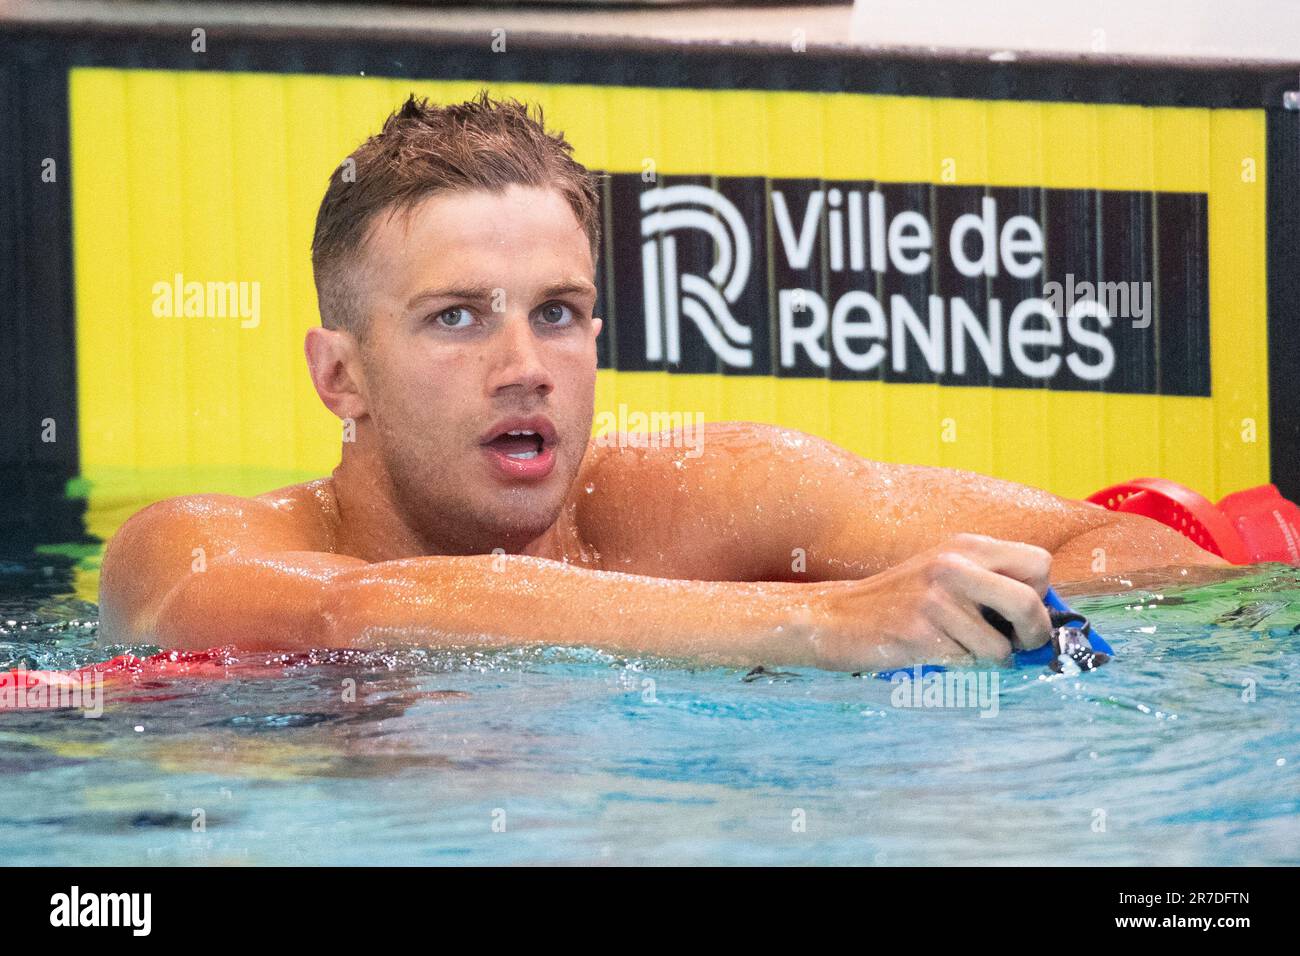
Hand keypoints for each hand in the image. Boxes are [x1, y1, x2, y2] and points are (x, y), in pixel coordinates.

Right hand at [806, 533, 1052, 671]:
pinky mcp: (920, 634)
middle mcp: (954, 566)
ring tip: (955, 646)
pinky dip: (957, 667)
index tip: (1022, 614)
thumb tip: (1047, 620)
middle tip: (1020, 645)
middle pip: (1030, 603)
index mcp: (966, 546)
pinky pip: (967, 664)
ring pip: (999, 648)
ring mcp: (936, 600)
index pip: (1039, 564)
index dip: (1041, 595)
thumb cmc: (897, 601)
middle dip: (1034, 634)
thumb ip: (989, 583)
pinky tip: (932, 652)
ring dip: (986, 659)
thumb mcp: (943, 573)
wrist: (835, 616)